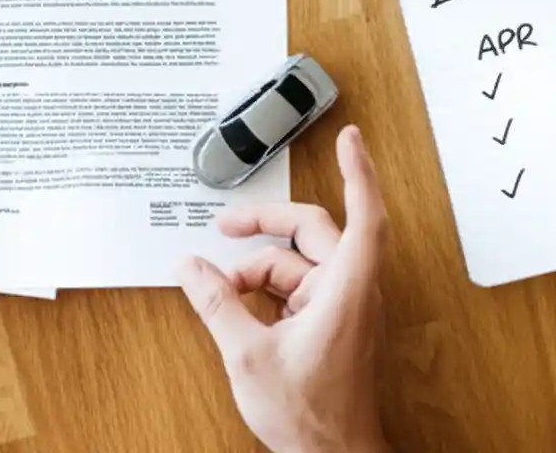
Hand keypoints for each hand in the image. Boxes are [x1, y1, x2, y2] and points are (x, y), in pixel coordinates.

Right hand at [177, 126, 388, 452]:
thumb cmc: (312, 416)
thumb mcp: (248, 354)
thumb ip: (217, 304)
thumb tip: (191, 269)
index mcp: (346, 290)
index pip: (363, 214)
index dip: (359, 171)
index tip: (351, 138)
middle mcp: (353, 291)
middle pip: (314, 232)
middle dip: (267, 225)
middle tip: (227, 223)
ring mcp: (345, 307)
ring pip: (300, 263)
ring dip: (260, 269)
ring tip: (219, 290)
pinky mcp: (334, 323)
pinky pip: (299, 287)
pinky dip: (268, 289)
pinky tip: (237, 304)